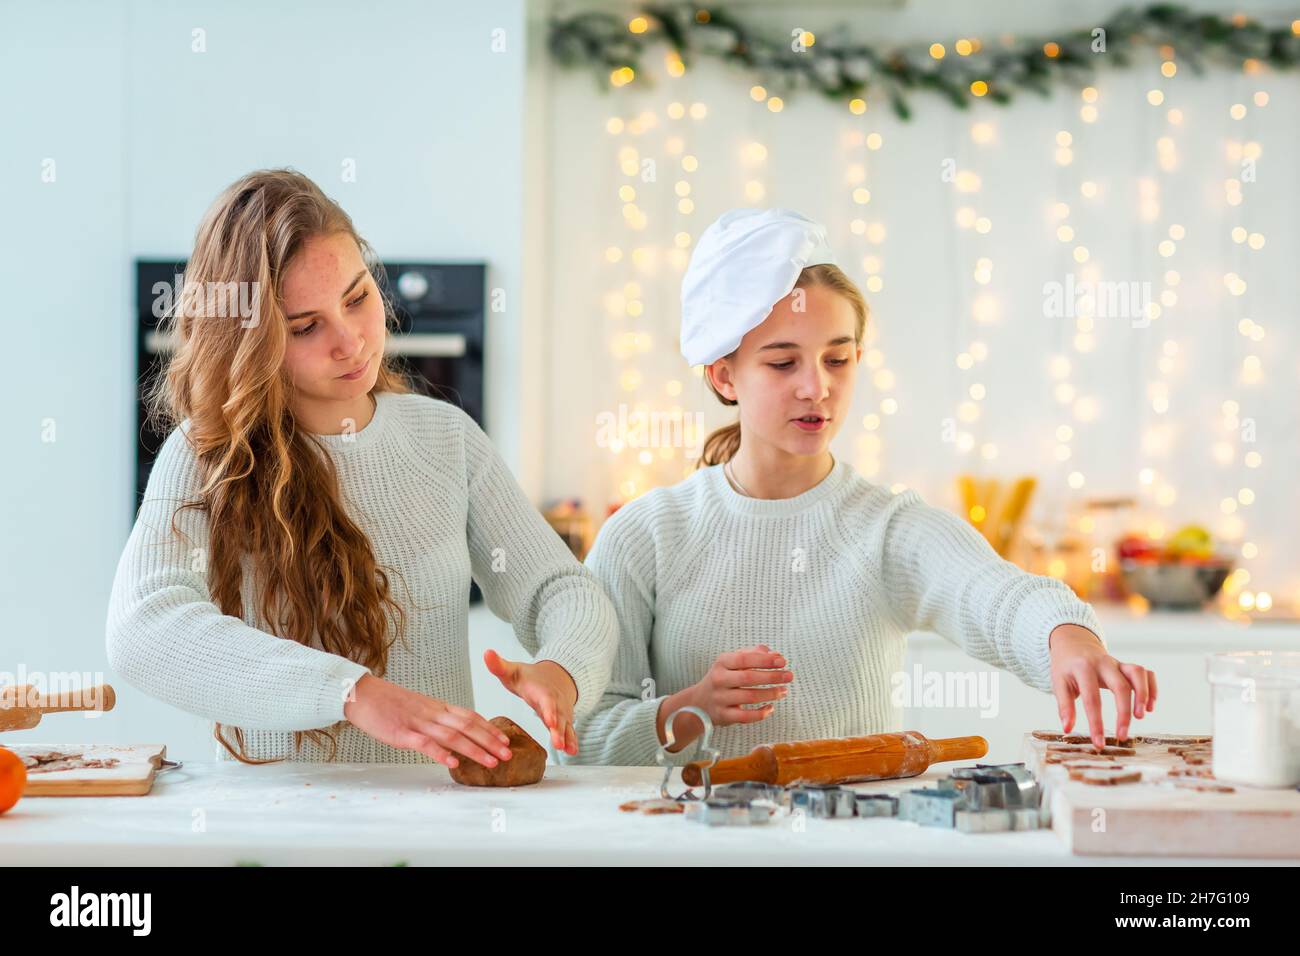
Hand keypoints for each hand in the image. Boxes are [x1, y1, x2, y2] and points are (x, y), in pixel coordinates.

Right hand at [342, 674, 512, 769]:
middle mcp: (433, 713)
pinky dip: (441, 753)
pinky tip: (454, 763)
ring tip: (491, 762)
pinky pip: (425, 744)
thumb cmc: (388, 703)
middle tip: (508, 754)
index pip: (470, 716)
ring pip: (453, 736)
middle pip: (468, 726)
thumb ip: (436, 719)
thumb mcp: (418, 708)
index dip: (489, 728)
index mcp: (437, 707)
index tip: (505, 739)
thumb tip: (453, 733)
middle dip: (490, 741)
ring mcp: (418, 723)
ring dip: (475, 750)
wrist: (362, 694)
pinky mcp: (402, 733)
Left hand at [483, 649, 578, 755]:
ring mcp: (561, 712)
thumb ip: (499, 665)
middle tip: (558, 743)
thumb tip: (486, 652)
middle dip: (558, 730)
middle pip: (557, 717)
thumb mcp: (513, 671)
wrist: (556, 677)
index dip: (548, 710)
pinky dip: (572, 740)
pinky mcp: (564, 720)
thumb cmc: (530, 677)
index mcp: (541, 691)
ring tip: (568, 750)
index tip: (549, 721)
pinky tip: (573, 751)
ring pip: (565, 725)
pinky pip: (569, 730)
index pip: (546, 701)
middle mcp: (554, 702)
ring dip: (567, 737)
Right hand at [657, 645, 791, 749]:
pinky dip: (761, 713)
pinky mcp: (723, 716)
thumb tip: (775, 655)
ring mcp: (720, 699)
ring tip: (783, 691)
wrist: (698, 703)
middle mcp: (719, 680)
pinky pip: (746, 716)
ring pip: (749, 696)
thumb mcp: (731, 663)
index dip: (764, 660)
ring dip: (770, 694)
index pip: (744, 659)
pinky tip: (770, 708)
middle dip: (772, 677)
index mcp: (722, 663)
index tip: (782, 661)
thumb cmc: (722, 679)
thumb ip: (753, 655)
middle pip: (748, 678)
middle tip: (789, 676)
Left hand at [1049, 624, 1156, 747]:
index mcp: (1083, 669)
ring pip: (1138, 673)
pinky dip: (1152, 688)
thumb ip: (1064, 706)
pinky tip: (1150, 706)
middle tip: (1122, 736)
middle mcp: (1103, 664)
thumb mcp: (1058, 683)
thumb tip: (1068, 729)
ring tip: (1142, 716)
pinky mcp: (1127, 666)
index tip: (1099, 743)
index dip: (1096, 723)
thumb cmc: (1066, 667)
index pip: (1092, 699)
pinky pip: (1146, 673)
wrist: (1073, 643)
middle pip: (1120, 686)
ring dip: (1143, 695)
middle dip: (1124, 713)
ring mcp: (1118, 663)